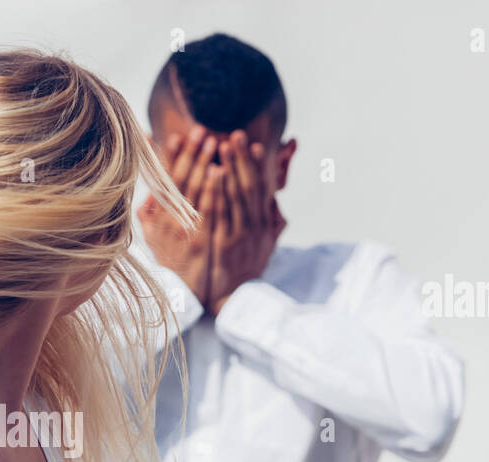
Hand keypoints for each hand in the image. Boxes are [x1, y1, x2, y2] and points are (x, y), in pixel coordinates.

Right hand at [138, 126, 219, 308]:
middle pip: (179, 181)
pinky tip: (219, 172)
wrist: (183, 297)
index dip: (169, 159)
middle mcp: (167, 223)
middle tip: (200, 130)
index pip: (163, 183)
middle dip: (190, 154)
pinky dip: (211, 190)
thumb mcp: (153, 239)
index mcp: (158, 219)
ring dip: (203, 164)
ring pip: (193, 191)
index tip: (175, 138)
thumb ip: (149, 213)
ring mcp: (183, 232)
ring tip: (214, 141)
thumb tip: (148, 191)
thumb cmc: (171, 265)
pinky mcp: (200, 242)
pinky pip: (206, 211)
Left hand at [208, 130, 286, 315]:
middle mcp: (252, 227)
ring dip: (228, 167)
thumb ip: (271, 221)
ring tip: (220, 144)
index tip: (253, 144)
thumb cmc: (246, 269)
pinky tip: (213, 174)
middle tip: (234, 134)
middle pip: (247, 186)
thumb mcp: (265, 245)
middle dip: (240, 159)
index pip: (260, 188)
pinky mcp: (222, 244)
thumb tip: (275, 201)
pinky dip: (217, 191)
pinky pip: (219, 213)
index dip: (258, 165)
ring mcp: (236, 235)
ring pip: (234, 195)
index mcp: (261, 224)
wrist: (231, 300)